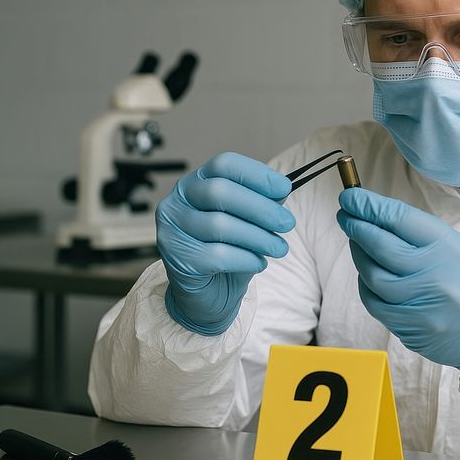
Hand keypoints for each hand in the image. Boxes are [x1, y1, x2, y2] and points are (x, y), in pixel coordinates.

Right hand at [156, 152, 294, 334]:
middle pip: (220, 192)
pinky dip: (245, 258)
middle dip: (260, 208)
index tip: (285, 188)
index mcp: (196, 182)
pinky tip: (259, 263)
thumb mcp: (248, 222)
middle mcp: (178, 201)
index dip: (256, 174)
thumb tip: (281, 189)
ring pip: (220, 225)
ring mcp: (172, 229)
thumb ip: (260, 202)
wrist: (208, 294)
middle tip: (287, 223)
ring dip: (258, 237)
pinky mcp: (177, 259)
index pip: (224, 165)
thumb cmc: (228, 251)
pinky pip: (217, 255)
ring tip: (279, 248)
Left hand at [336, 188, 459, 377]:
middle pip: (381, 245)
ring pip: (372, 275)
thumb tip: (379, 216)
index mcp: (449, 248)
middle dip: (357, 226)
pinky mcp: (410, 328)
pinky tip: (367, 274)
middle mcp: (435, 275)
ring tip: (356, 241)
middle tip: (345, 215)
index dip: (369, 205)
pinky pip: (374, 303)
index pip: (400, 219)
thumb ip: (422, 234)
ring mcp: (421, 305)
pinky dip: (365, 285)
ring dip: (358, 254)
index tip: (351, 197)